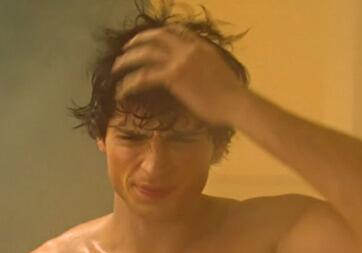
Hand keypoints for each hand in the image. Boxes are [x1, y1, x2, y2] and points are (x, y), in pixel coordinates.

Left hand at [111, 25, 247, 125]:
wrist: (236, 103)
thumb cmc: (233, 98)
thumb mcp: (219, 75)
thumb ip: (205, 70)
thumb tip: (199, 78)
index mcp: (201, 46)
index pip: (176, 31)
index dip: (159, 34)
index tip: (150, 40)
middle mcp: (188, 48)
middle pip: (155, 37)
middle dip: (137, 41)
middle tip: (126, 50)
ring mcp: (179, 60)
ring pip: (145, 53)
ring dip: (127, 59)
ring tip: (116, 68)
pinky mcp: (172, 77)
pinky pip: (144, 76)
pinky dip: (130, 82)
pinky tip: (121, 90)